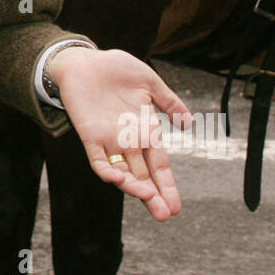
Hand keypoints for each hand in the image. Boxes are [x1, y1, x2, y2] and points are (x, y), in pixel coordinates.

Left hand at [48, 46, 191, 221]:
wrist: (84, 59)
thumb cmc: (115, 68)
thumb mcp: (149, 83)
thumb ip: (169, 102)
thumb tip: (190, 122)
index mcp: (145, 130)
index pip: (159, 164)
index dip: (167, 184)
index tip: (176, 206)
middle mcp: (128, 140)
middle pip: (142, 175)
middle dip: (153, 196)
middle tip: (165, 215)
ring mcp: (108, 140)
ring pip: (122, 172)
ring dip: (133, 187)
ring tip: (147, 197)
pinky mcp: (89, 135)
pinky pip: (97, 159)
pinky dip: (106, 170)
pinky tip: (117, 178)